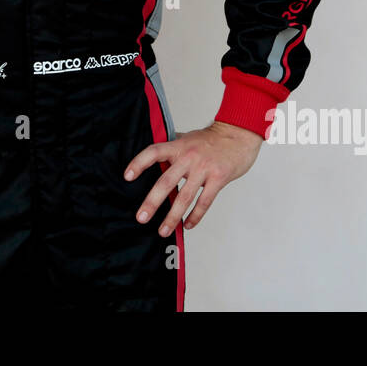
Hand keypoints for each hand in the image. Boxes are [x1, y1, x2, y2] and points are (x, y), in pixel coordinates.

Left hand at [124, 121, 263, 236]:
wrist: (239, 134)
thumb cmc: (212, 138)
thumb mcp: (189, 138)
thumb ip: (173, 146)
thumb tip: (155, 155)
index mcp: (179, 146)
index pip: (154, 152)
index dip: (139, 163)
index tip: (127, 176)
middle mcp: (189, 157)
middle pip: (166, 181)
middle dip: (152, 202)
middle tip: (141, 218)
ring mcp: (204, 168)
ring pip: (185, 197)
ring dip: (173, 217)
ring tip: (162, 231)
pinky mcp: (218, 179)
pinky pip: (204, 202)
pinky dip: (195, 216)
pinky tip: (187, 226)